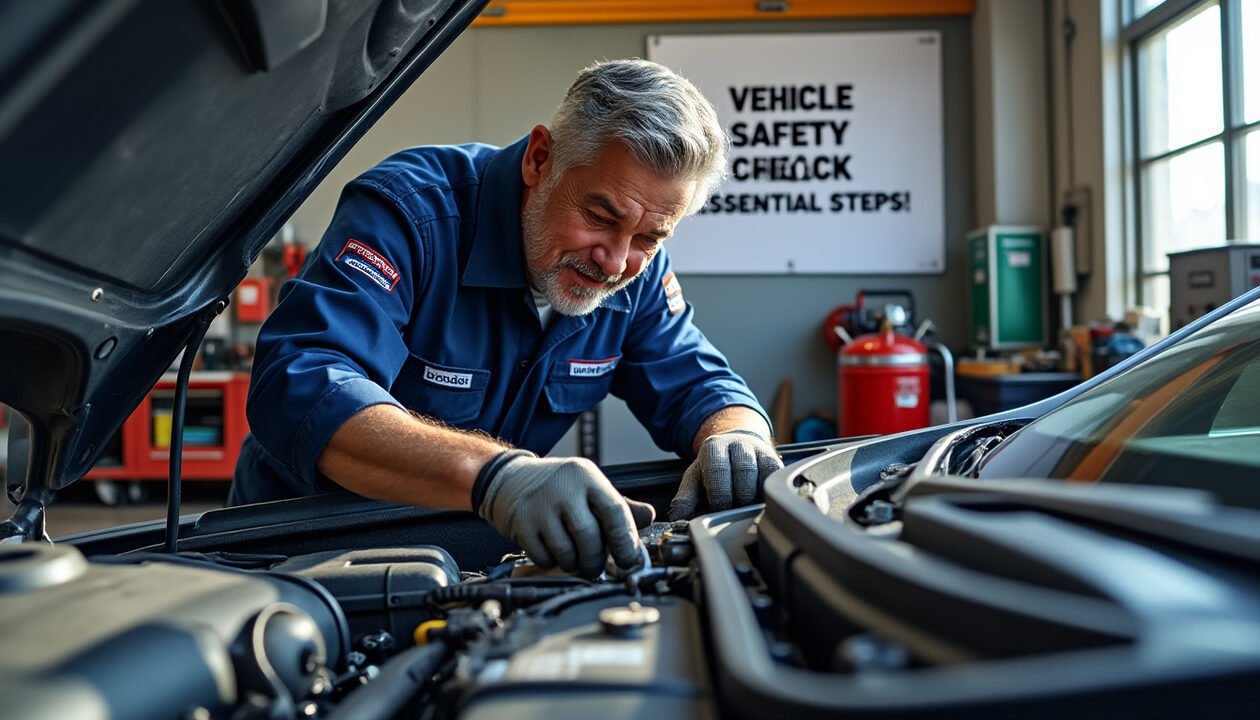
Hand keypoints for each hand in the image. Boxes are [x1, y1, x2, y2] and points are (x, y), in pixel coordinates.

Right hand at [474, 450, 654, 576]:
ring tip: (574, 558)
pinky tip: (553, 551)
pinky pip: (543, 557)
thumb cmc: (557, 487)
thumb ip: (619, 505)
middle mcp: (562, 487)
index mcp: (586, 476)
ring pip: (566, 551)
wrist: (510, 479)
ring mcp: (539, 505)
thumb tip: (648, 517)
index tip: (628, 560)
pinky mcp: (520, 523)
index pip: (614, 511)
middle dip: (596, 560)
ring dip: (574, 564)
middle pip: (589, 536)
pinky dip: (552, 562)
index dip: (625, 541)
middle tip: (597, 567)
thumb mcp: (590, 487)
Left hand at [669, 430, 782, 520]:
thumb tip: (677, 518)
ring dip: (755, 499)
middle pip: (744, 473)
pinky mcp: (775, 461)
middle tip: (733, 512)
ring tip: (746, 509)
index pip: (718, 471)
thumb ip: (685, 497)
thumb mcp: (695, 478)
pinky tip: (760, 502)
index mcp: (714, 447)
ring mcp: (759, 451)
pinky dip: (769, 494)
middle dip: (738, 499)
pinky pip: (776, 479)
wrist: (738, 446)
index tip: (718, 509)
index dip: (719, 496)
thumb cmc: (714, 468)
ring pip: (763, 477)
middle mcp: (739, 444)